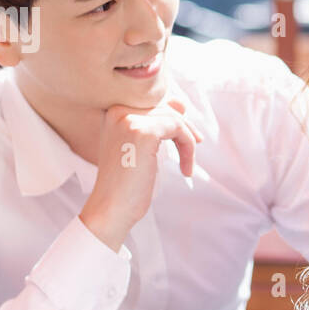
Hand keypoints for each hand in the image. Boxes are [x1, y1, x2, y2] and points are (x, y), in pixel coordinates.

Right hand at [79, 96, 202, 250]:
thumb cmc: (125, 182)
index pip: (153, 102)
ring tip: (187, 165)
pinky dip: (188, 148)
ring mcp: (129, 119)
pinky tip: (186, 170)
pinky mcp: (144, 132)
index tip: (187, 137)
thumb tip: (181, 102)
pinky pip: (178, 129)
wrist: (112, 207)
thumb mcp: (141, 146)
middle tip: (196, 145)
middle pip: (165, 109)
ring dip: (187, 142)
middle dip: (184, 129)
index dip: (174, 118)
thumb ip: (157, 122)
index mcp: (113, 111)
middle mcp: (118, 110)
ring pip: (174, 118)